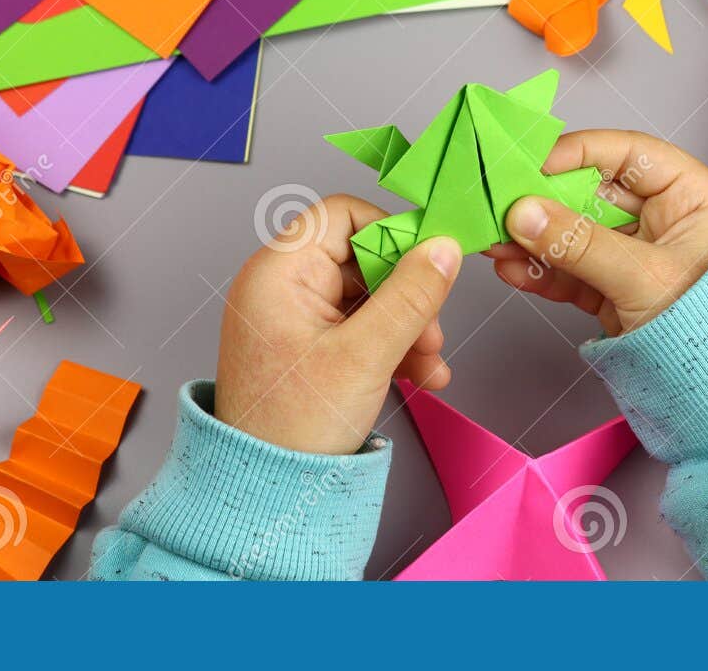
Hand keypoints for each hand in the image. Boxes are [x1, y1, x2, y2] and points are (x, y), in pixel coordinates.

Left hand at [215, 194, 460, 454]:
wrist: (263, 493)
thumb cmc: (292, 428)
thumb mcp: (365, 356)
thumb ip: (410, 297)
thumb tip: (444, 247)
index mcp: (278, 273)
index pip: (341, 215)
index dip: (390, 231)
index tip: (430, 260)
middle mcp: (281, 287)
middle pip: (361, 257)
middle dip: (407, 293)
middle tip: (433, 332)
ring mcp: (293, 317)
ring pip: (367, 295)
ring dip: (406, 325)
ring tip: (430, 365)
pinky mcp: (306, 346)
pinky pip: (357, 326)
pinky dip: (389, 345)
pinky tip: (417, 376)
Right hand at [486, 130, 707, 335]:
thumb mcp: (644, 278)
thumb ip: (580, 243)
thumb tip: (522, 212)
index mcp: (693, 198)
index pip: (631, 155)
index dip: (581, 153)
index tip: (533, 162)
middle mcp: (667, 220)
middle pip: (595, 194)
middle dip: (545, 202)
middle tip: (500, 204)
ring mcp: (639, 257)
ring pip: (578, 235)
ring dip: (534, 239)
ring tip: (494, 243)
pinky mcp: (619, 292)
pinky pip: (576, 272)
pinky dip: (544, 272)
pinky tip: (512, 270)